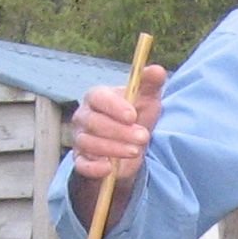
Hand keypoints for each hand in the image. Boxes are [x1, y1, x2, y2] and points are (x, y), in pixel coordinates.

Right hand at [68, 64, 168, 182]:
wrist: (131, 146)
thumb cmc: (136, 117)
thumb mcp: (147, 100)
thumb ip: (150, 84)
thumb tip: (157, 70)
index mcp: (96, 97)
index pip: (98, 97)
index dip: (114, 107)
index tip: (132, 115)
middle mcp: (84, 117)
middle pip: (94, 123)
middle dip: (120, 131)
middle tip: (143, 136)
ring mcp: (81, 139)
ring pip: (89, 143)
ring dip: (114, 149)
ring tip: (136, 151)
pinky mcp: (82, 161)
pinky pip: (82, 165)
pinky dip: (93, 168)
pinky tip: (108, 168)